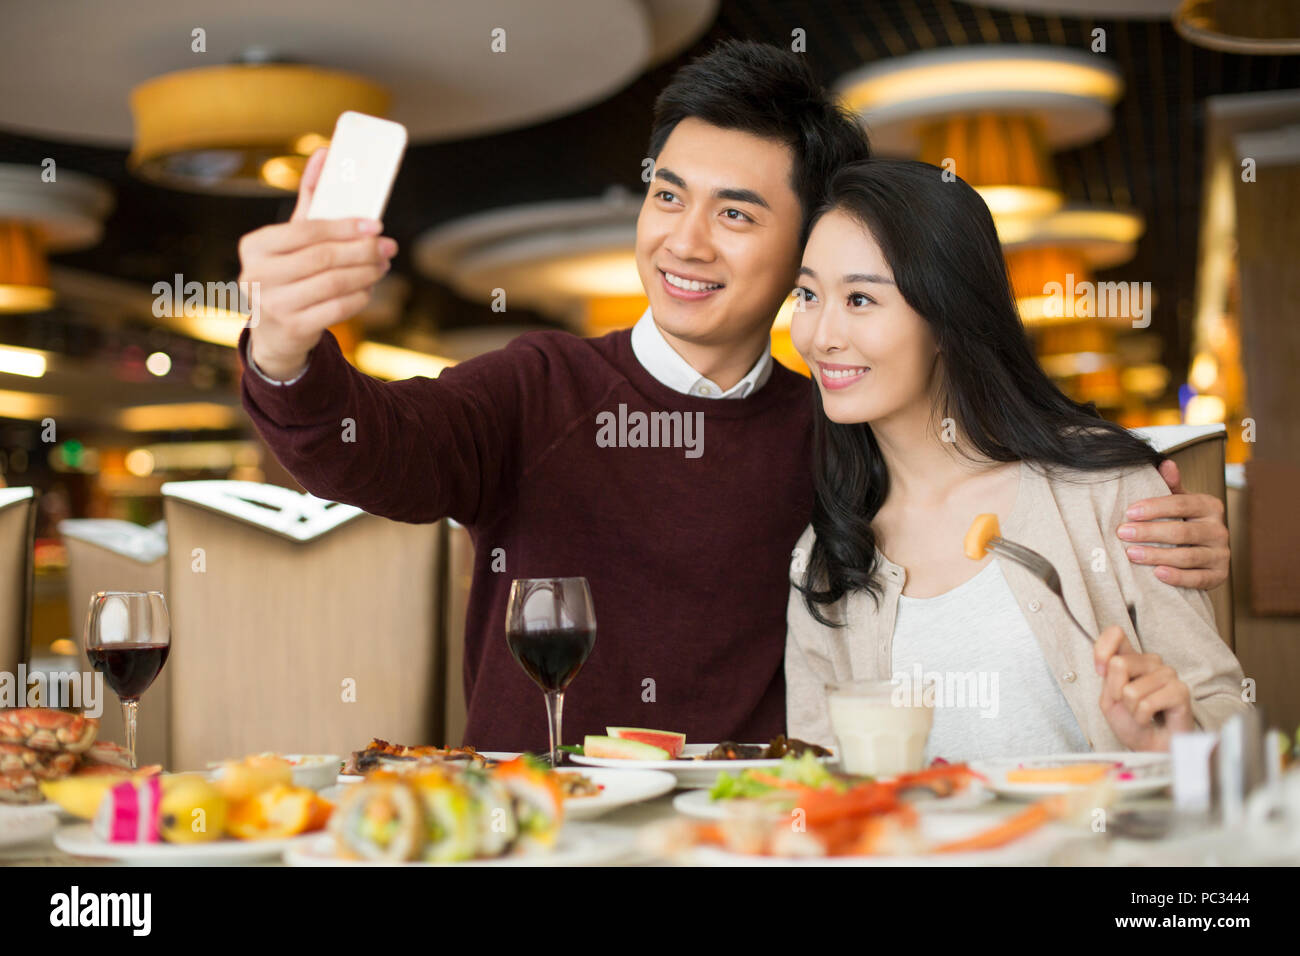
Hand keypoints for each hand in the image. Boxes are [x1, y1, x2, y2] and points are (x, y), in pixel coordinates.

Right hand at [237, 147, 396, 379]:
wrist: (275, 331)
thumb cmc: (288, 272)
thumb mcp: (293, 238)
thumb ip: (310, 199)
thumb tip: (326, 153)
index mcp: (255, 245)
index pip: (306, 231)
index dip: (345, 226)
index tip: (376, 223)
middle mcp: (257, 275)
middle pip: (323, 258)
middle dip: (363, 250)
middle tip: (389, 246)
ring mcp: (272, 305)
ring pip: (334, 283)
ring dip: (366, 273)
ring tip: (382, 264)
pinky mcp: (292, 328)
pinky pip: (338, 308)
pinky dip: (359, 296)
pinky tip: (368, 287)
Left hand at [1093, 625, 1193, 750]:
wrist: (1150, 748)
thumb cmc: (1131, 722)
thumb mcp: (1108, 698)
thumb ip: (1108, 676)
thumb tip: (1111, 661)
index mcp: (1131, 658)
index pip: (1116, 633)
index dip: (1102, 649)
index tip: (1100, 670)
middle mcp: (1151, 662)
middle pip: (1119, 664)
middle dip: (1116, 692)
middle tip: (1128, 705)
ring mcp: (1168, 674)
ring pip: (1131, 689)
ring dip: (1131, 709)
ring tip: (1141, 714)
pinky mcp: (1180, 690)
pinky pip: (1147, 703)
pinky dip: (1142, 717)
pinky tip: (1151, 719)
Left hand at [1116, 459, 1229, 589]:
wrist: (1201, 554)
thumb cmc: (1182, 522)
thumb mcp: (1177, 502)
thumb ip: (1171, 485)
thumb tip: (1165, 463)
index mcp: (1210, 506)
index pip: (1181, 504)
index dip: (1154, 508)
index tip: (1128, 512)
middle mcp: (1219, 530)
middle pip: (1182, 532)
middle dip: (1149, 532)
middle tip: (1122, 533)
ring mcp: (1221, 554)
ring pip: (1188, 556)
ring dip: (1157, 555)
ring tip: (1131, 554)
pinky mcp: (1219, 575)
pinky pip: (1198, 578)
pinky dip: (1178, 577)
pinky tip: (1157, 573)